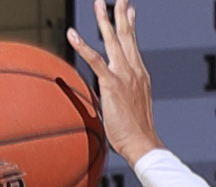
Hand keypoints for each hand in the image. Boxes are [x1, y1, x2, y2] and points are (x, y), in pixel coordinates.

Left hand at [67, 0, 162, 165]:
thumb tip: (111, 96)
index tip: (130, 11)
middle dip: (122, 14)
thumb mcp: (130, 108)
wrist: (142, 143)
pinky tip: (72, 34)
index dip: (131, 26)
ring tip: (99, 3)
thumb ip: (121, 97)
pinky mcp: (112, 84)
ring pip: (114, 40)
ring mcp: (125, 75)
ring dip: (105, 20)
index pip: (134, 45)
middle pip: (128, 36)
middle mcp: (135, 70)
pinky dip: (82, 46)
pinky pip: (95, 60)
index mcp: (140, 75)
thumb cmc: (135, 134)